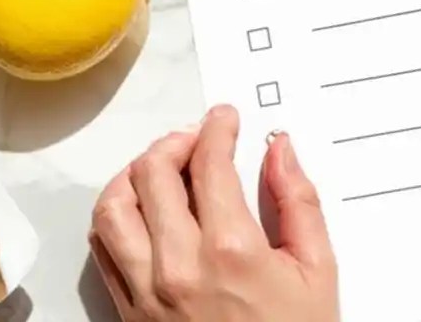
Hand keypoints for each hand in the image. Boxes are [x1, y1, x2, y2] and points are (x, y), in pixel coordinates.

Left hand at [89, 105, 339, 321]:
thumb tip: (281, 151)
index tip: (225, 119)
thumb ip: (298, 202)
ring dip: (135, 174)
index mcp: (230, 250)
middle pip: (153, 172)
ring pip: (113, 206)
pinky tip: (141, 210)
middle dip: (176, 141)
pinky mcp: (129, 312)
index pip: (209, 162)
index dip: (217, 128)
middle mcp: (178, 266)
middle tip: (197, 138)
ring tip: (161, 168)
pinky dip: (115, 216)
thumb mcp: (317, 271)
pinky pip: (102, 249)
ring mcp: (146, 291)